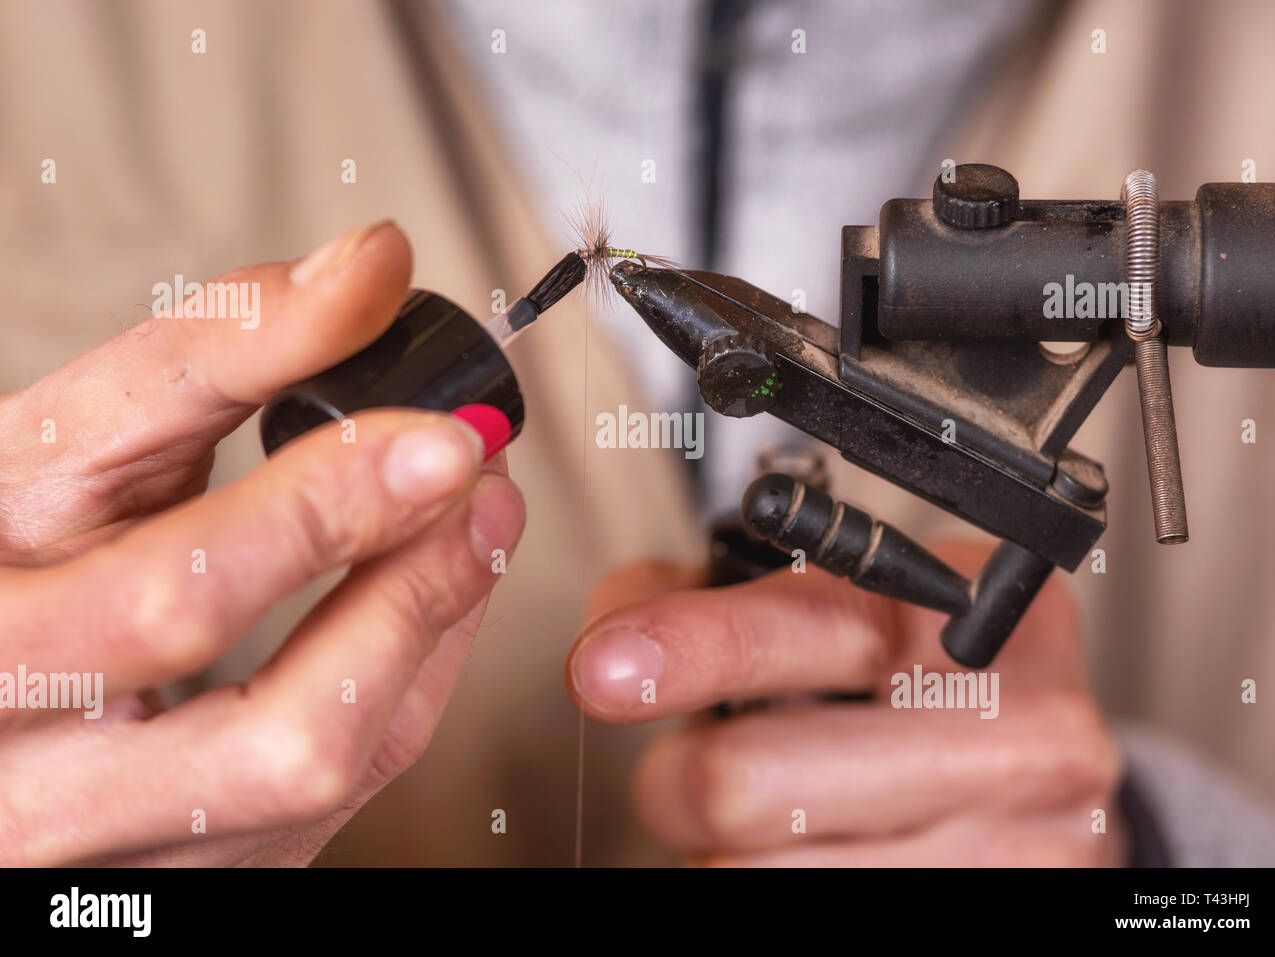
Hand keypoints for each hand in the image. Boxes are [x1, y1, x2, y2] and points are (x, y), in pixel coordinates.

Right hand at [0, 222, 524, 864]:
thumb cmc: (5, 553)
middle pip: (286, 729)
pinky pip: (351, 787)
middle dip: (409, 581)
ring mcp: (138, 850)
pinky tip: (432, 583)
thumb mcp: (66, 449)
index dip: (326, 508)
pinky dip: (415, 671)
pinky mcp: (210, 865)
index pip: (175, 594)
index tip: (438, 432)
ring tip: (475, 515)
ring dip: (434, 624)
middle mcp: (47, 794)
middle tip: (475, 472)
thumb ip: (212, 354)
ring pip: (339, 773)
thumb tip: (366, 270)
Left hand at [566, 544, 1124, 865]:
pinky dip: (776, 880)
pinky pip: (799, 917)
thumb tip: (611, 637)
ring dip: (727, 846)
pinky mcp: (995, 907)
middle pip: (740, 781)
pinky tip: (816, 847)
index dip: (689, 648)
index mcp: (957, 617)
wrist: (1043, 768)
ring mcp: (1008, 844)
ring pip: (750, 873)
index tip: (603, 669)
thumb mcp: (846, 602)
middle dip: (679, 778)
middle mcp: (1007, 731)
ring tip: (781, 806)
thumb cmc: (920, 677)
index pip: (798, 627)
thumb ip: (714, 600)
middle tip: (701, 763)